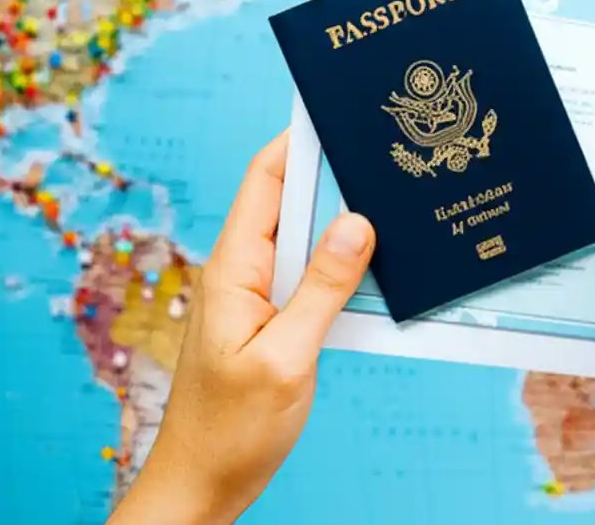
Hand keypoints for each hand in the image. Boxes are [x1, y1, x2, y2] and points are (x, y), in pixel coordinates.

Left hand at [109, 131, 375, 524]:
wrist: (202, 485)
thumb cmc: (231, 431)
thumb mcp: (286, 358)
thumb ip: (322, 289)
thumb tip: (356, 223)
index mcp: (233, 268)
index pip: (266, 181)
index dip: (299, 140)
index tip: (338, 110)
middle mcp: (241, 272)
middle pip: (289, 203)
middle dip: (333, 176)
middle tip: (384, 154)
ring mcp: (255, 297)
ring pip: (304, 242)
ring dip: (341, 225)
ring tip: (393, 205)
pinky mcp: (270, 322)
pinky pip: (309, 278)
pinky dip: (340, 268)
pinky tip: (374, 270)